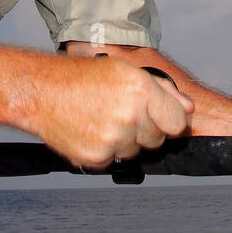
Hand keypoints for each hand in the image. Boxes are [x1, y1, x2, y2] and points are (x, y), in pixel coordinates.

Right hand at [23, 57, 193, 169]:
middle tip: (122, 113)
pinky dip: (106, 151)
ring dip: (125, 141)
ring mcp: (113, 139)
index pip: (178, 122)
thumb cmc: (83, 77)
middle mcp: (130, 115)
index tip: (162, 119)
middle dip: (145, 129)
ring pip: (136, 152)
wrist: (42, 92)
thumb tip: (189, 107)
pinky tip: (92, 131)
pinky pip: (114, 161)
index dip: (171, 121)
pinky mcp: (97, 157)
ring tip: (103, 119)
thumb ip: (163, 90)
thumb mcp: (126, 71)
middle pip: (157, 139)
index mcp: (141, 90)